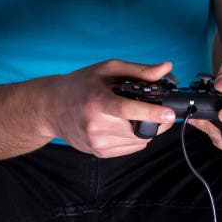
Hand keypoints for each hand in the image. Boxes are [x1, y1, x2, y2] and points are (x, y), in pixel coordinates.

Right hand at [45, 59, 176, 157]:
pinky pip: (131, 148)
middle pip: (138, 129)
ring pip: (138, 141)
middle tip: (162, 110)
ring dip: (147, 129)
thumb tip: (166, 68)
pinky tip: (127, 124)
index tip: (169, 114)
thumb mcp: (108, 69)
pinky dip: (137, 137)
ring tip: (138, 115)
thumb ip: (139, 70)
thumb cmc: (81, 84)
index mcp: (97, 101)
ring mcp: (97, 142)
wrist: (51, 108)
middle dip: (157, 121)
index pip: (127, 110)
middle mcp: (95, 125)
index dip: (150, 113)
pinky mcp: (99, 153)